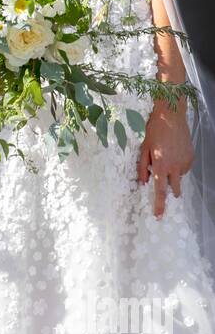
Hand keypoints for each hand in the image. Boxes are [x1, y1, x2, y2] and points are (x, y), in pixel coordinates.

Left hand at [137, 99, 193, 218]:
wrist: (172, 116)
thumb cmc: (154, 130)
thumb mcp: (143, 149)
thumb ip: (142, 168)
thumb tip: (142, 183)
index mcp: (161, 165)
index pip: (160, 191)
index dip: (159, 205)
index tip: (159, 216)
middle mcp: (175, 166)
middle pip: (174, 189)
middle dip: (170, 193)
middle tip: (165, 188)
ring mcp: (185, 162)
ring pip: (179, 177)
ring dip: (173, 175)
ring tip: (167, 158)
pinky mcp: (191, 158)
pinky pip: (184, 168)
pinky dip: (178, 166)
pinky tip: (174, 154)